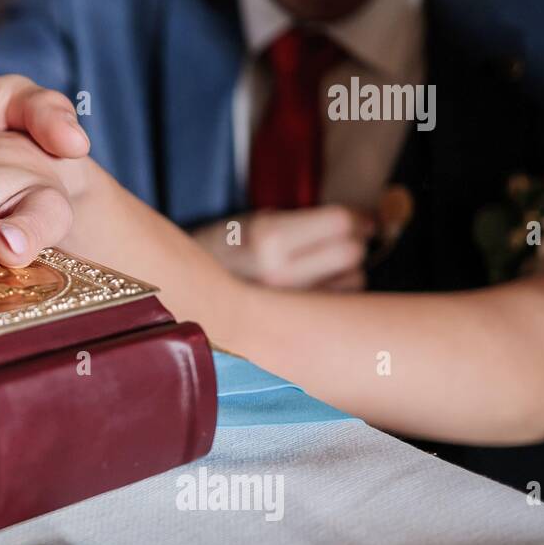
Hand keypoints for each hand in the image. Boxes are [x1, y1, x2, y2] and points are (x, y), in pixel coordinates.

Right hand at [191, 206, 375, 290]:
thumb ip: (300, 221)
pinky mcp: (291, 327)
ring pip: (352, 283)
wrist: (182, 292)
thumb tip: (358, 221)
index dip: (358, 217)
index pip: (339, 224)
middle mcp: (278, 274)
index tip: (361, 218)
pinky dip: (336, 295)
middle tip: (346, 239)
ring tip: (324, 268)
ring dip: (347, 272)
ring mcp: (285, 306)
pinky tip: (317, 290)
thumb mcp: (252, 222)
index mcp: (267, 239)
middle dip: (354, 242)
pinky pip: (337, 307)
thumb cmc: (222, 252)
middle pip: (351, 254)